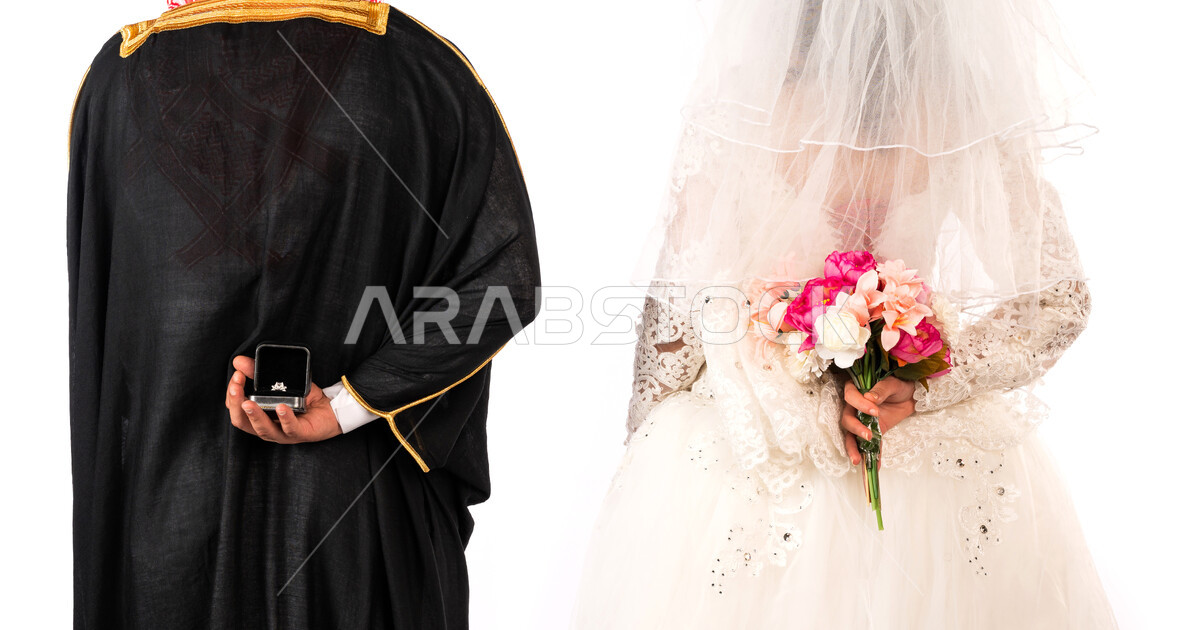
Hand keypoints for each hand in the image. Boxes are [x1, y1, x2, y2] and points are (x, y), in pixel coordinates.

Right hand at [226, 355, 342, 443]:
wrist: (332, 409)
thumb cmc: (305, 399)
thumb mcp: (281, 382)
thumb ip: (259, 372)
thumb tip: (239, 361)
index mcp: (261, 416)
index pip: (237, 410)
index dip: (232, 395)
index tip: (236, 376)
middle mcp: (269, 427)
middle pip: (244, 423)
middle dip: (236, 405)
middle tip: (235, 388)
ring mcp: (284, 433)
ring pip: (264, 430)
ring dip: (254, 416)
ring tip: (248, 402)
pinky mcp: (302, 433)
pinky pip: (291, 428)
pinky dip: (285, 418)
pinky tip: (281, 407)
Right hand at [840, 377, 915, 465]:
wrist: (912, 396)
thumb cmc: (900, 386)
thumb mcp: (893, 384)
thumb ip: (881, 389)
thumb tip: (870, 397)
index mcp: (858, 390)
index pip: (850, 396)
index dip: (859, 404)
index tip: (875, 411)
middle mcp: (856, 407)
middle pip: (847, 418)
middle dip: (855, 428)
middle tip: (868, 435)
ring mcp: (863, 421)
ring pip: (851, 435)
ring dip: (853, 447)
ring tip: (858, 459)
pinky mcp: (874, 432)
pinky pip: (869, 445)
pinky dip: (870, 455)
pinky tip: (874, 466)